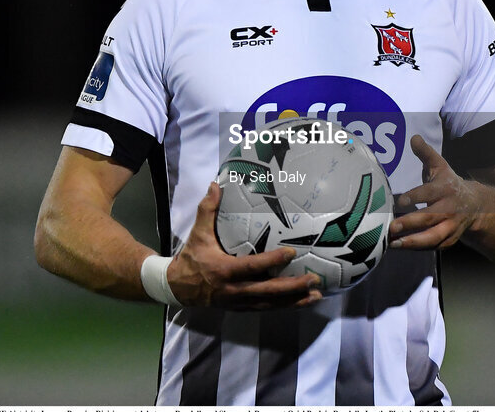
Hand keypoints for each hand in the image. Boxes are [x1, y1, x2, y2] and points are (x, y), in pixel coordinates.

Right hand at [166, 180, 322, 309]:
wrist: (178, 288)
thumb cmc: (192, 258)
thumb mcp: (198, 233)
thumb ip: (207, 210)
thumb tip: (215, 184)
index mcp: (224, 270)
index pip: (253, 267)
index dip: (272, 261)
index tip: (292, 252)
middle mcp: (234, 290)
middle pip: (268, 292)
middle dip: (292, 287)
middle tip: (313, 279)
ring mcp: (239, 302)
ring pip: (271, 304)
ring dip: (294, 301)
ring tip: (316, 295)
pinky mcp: (243, 308)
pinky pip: (267, 308)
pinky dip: (285, 306)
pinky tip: (302, 302)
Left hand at [388, 135, 480, 249]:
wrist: (476, 205)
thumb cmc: (448, 183)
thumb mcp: (440, 166)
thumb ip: (426, 153)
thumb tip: (414, 137)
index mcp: (445, 189)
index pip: (429, 193)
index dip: (416, 197)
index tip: (400, 201)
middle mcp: (449, 209)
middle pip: (430, 218)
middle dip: (410, 223)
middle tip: (391, 227)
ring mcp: (450, 226)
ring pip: (433, 237)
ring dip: (413, 242)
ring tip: (392, 243)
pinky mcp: (449, 240)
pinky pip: (434, 247)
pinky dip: (418, 249)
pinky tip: (400, 247)